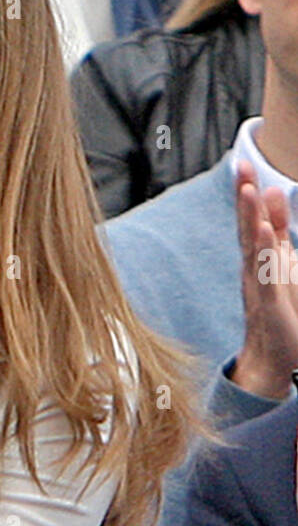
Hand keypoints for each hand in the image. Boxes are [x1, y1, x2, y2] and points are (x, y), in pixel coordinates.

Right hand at [232, 160, 297, 398]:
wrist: (274, 362)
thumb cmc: (281, 316)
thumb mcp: (284, 268)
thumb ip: (277, 236)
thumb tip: (274, 198)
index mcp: (262, 260)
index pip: (254, 221)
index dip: (249, 194)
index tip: (243, 163)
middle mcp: (256, 270)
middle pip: (247, 227)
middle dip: (244, 197)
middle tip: (241, 166)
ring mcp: (260, 287)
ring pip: (254, 246)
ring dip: (250, 219)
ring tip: (249, 191)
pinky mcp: (270, 305)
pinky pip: (267, 275)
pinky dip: (265, 253)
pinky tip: (264, 234)